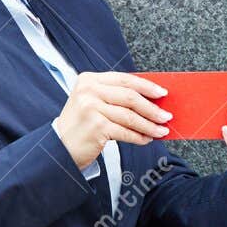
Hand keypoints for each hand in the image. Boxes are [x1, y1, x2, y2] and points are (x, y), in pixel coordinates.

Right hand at [52, 72, 172, 168]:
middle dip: (152, 108)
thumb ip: (116, 97)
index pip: (125, 79)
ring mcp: (90, 108)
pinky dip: (138, 137)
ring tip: (161, 131)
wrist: (59, 147)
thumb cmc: (81, 125)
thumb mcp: (93, 103)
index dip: (147, 86)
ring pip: (130, 116)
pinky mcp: (95, 126)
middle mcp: (88, 91)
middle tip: (167, 116)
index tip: (163, 93)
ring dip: (149, 125)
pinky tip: (146, 139)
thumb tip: (152, 100)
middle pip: (130, 97)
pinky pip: (125, 131)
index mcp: (89, 80)